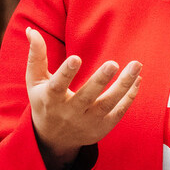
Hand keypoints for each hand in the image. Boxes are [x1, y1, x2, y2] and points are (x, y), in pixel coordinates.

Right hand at [25, 28, 141, 168]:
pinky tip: (137, 79)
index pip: (57, 86)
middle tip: (113, 63)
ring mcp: (87, 122)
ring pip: (107, 104)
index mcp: (51, 99)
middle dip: (100, 80)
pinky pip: (119, 111)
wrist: (53, 139)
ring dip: (123, 85)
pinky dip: (129, 96)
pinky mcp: (102, 128)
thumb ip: (36, 56)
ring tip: (136, 65)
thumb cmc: (44, 101)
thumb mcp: (35, 81)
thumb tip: (32, 30)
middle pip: (87, 97)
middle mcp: (69, 113)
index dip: (66, 73)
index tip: (75, 58)